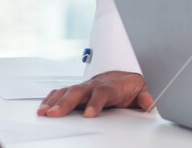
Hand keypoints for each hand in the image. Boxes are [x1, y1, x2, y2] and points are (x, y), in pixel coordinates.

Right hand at [37, 71, 152, 117]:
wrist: (125, 78)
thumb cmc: (132, 86)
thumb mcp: (144, 91)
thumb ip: (147, 96)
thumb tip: (149, 101)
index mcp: (112, 86)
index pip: (103, 92)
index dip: (95, 103)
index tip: (89, 114)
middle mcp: (96, 84)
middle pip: (79, 91)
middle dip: (66, 103)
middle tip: (55, 114)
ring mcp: (85, 86)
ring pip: (67, 91)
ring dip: (54, 102)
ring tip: (43, 113)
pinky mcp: (77, 90)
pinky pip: (62, 92)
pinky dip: (51, 99)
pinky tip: (42, 108)